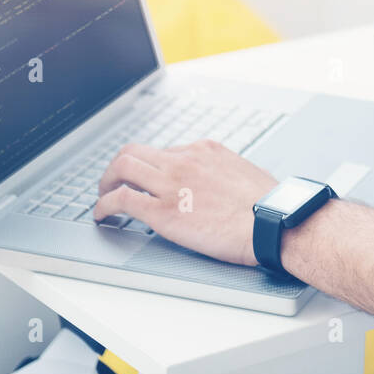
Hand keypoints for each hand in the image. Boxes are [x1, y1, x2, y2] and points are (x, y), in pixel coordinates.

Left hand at [93, 139, 275, 265]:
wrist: (272, 223)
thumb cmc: (267, 205)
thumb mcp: (244, 173)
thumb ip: (222, 173)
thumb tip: (219, 183)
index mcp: (205, 150)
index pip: (165, 151)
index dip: (151, 168)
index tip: (148, 180)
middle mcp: (184, 160)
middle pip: (135, 151)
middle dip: (118, 167)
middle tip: (113, 182)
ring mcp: (171, 184)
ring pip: (122, 168)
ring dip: (105, 182)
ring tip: (102, 196)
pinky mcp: (162, 211)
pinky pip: (121, 200)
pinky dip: (104, 205)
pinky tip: (102, 215)